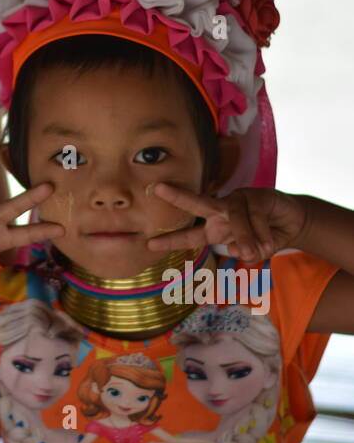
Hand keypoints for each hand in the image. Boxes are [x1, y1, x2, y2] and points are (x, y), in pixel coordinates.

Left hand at [145, 184, 306, 263]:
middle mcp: (222, 210)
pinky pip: (257, 217)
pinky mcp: (258, 195)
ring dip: (244, 237)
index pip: (190, 236)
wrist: (293, 223)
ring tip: (251, 252)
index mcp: (215, 228)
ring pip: (235, 216)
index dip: (171, 240)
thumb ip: (246, 253)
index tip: (149, 244)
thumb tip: (241, 251)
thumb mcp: (253, 251)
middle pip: (198, 202)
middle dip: (179, 197)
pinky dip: (263, 234)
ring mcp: (240, 199)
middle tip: (159, 188)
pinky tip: (270, 241)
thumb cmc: (266, 237)